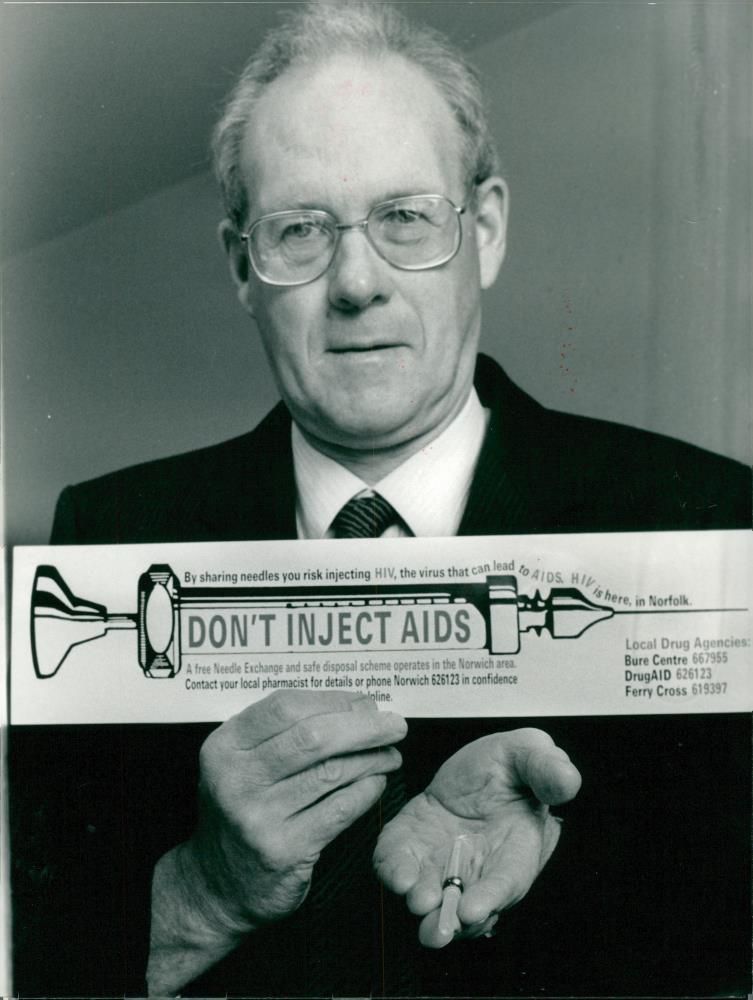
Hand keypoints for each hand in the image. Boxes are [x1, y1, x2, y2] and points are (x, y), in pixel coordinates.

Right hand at [190, 689, 406, 929]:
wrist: (217, 886)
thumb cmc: (242, 810)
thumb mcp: (243, 763)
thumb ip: (284, 732)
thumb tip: (354, 704)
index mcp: (225, 747)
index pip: (286, 706)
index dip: (333, 700)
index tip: (364, 701)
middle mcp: (237, 779)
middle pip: (313, 736)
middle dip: (363, 726)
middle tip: (394, 725)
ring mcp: (259, 817)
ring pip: (332, 772)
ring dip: (372, 759)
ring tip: (391, 754)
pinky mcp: (285, 850)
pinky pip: (340, 810)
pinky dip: (367, 791)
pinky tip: (377, 783)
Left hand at [373, 728, 580, 947]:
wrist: (474, 765)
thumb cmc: (508, 766)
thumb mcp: (531, 754)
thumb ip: (547, 768)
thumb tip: (566, 782)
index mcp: (515, 850)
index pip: (506, 882)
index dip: (490, 898)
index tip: (472, 910)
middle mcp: (477, 867)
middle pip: (464, 907)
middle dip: (448, 920)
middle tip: (436, 928)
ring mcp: (441, 861)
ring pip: (430, 895)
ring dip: (421, 902)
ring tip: (416, 899)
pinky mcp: (412, 848)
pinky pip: (398, 864)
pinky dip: (393, 870)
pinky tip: (395, 871)